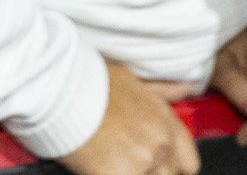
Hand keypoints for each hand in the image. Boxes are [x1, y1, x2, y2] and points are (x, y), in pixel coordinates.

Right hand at [61, 61, 199, 174]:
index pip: (188, 162)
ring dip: (131, 171)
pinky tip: (97, 164)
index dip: (170, 164)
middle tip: (126, 159)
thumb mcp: (131, 81)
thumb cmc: (89, 82)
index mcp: (166, 122)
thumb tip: (186, 86)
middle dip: (151, 170)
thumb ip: (162, 91)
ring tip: (108, 158)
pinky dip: (109, 174)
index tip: (154, 161)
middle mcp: (161, 144)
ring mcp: (143, 162)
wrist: (58, 89)